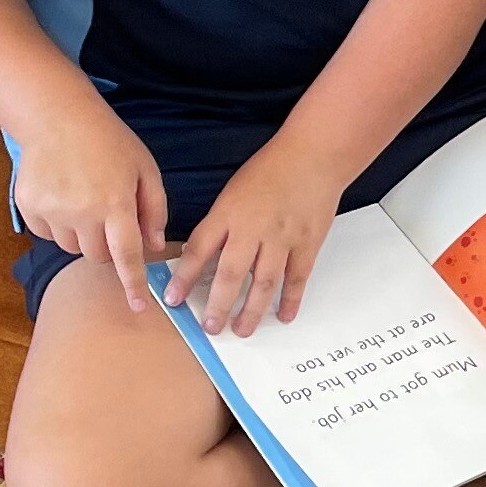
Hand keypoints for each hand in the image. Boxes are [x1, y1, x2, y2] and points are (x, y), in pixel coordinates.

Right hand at [10, 107, 170, 311]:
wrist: (57, 116)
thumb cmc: (108, 141)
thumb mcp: (145, 168)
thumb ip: (154, 209)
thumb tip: (154, 246)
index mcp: (116, 204)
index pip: (127, 256)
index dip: (133, 284)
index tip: (139, 307)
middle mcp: (82, 213)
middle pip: (98, 256)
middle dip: (107, 246)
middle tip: (108, 218)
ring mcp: (52, 211)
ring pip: (72, 248)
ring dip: (82, 236)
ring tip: (84, 201)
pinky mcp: (29, 207)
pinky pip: (47, 234)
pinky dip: (58, 224)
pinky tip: (62, 196)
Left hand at [167, 130, 356, 334]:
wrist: (313, 156)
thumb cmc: (270, 170)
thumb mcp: (232, 193)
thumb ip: (220, 225)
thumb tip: (203, 258)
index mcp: (228, 214)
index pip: (199, 250)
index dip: (183, 277)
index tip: (172, 299)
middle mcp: (253, 229)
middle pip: (231, 273)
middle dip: (218, 304)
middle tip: (211, 327)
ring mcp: (282, 238)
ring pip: (264, 283)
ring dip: (251, 310)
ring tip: (242, 330)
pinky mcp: (307, 244)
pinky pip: (297, 278)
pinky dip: (290, 300)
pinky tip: (282, 316)